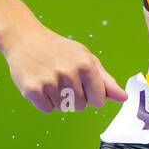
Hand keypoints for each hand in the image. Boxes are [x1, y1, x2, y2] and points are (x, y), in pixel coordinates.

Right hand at [4, 22, 127, 112]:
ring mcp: (50, 82)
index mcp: (85, 64)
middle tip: (62, 77)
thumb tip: (123, 98)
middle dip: (74, 96)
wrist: (25, 39)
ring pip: (63, 108)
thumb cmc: (59, 49)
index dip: (92, 95)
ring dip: (59, 98)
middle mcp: (69, 72)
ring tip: (51, 78)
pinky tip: (41, 83)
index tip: (83, 84)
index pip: (99, 100)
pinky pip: (47, 109)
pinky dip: (45, 101)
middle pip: (80, 106)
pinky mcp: (33, 89)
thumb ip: (105, 80)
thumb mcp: (85, 58)